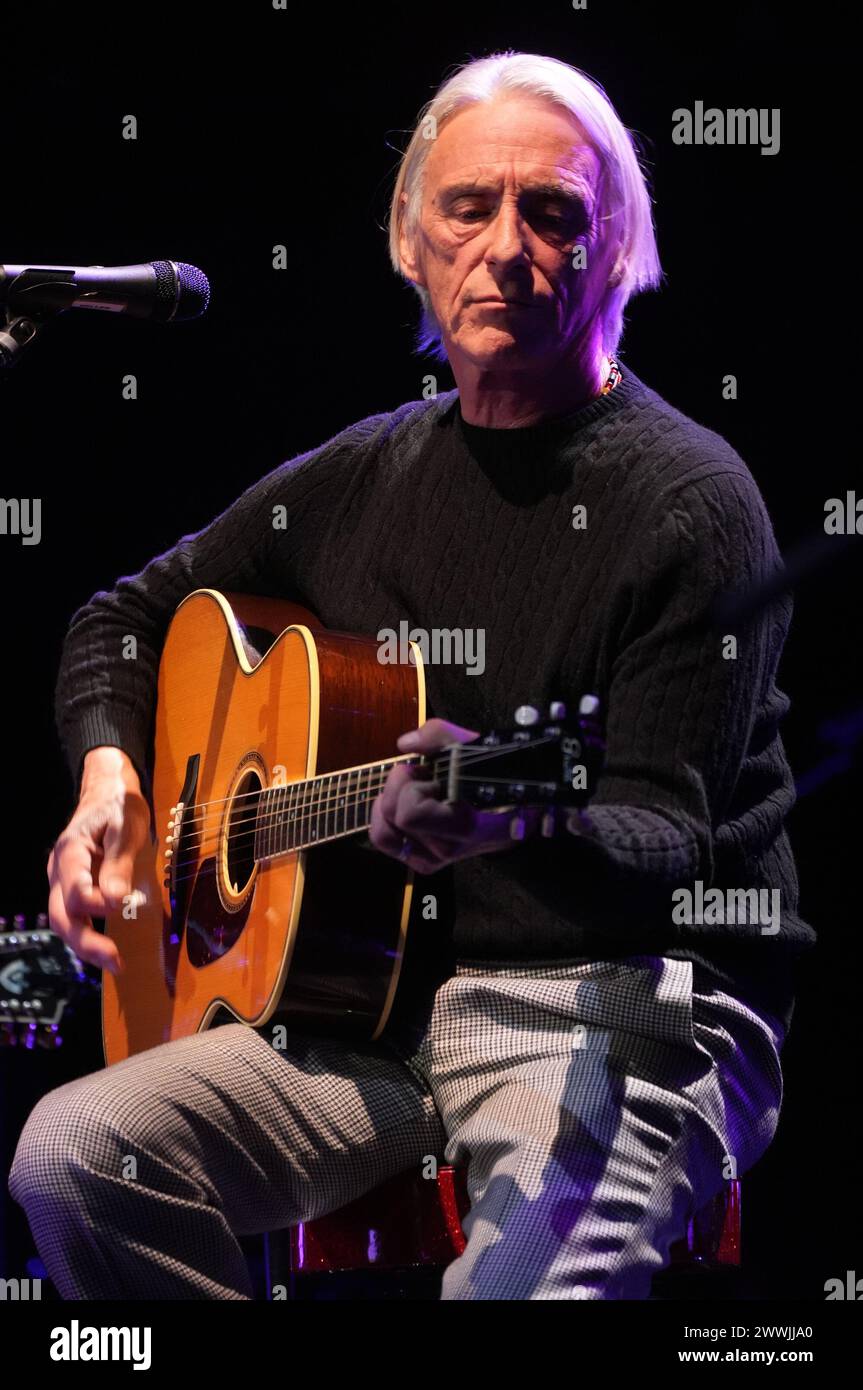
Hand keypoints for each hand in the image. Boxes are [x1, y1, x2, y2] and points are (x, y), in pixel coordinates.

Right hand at [47, 748, 150, 973]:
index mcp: (71, 853)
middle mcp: (60, 871)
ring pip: (65, 920)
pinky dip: (88, 934)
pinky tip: (107, 949)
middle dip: (86, 942)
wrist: (108, 791)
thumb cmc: (118, 804)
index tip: (124, 905)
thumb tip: (117, 900)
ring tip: (115, 963)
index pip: (75, 890)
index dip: (97, 903)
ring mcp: (64, 881)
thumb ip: (119, 862)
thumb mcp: (126, 826)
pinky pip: (75, 916)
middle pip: (61, 915)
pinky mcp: (75, 887)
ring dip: (86, 945)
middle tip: (116, 962)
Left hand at [368, 718, 538, 873]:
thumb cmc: (493, 779)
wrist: (511, 817)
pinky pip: (383, 840)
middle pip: (394, 816)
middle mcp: (449, 849)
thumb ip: (441, 737)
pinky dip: (386, 819)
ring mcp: (434, 861)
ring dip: (392, 804)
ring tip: (416, 792)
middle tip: (424, 777)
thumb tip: (405, 744)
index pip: (412, 815)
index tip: (435, 776)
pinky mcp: (422, 864)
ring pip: (382, 832)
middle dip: (402, 787)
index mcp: (466, 826)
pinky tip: (407, 806)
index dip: (415, 788)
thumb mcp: (474, 749)